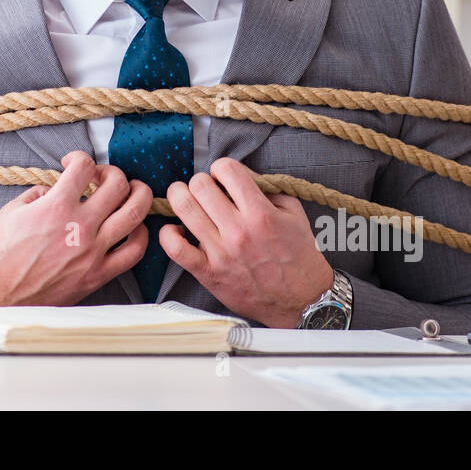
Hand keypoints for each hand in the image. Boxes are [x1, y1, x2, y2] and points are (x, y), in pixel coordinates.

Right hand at [0, 151, 151, 322]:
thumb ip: (39, 193)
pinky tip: (132, 227)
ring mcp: (93, 252)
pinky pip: (135, 251)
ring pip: (135, 213)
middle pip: (118, 184)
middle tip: (101, 177)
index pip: (84, 166)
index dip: (79, 157)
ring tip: (130, 192)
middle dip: (111, 172)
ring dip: (136, 195)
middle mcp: (80, 227)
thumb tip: (55, 189)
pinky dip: (140, 234)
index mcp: (56, 207)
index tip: (72, 164)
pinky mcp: (98, 275)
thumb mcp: (12, 211)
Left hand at [158, 157, 333, 328]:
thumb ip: (267, 188)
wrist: (301, 300)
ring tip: (186, 200)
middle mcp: (238, 230)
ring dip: (180, 198)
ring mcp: (221, 252)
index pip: (226, 169)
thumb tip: (240, 174)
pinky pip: (175, 248)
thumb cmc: (299, 255)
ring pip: (183, 208)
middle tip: (206, 191)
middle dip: (201, 182)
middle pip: (199, 184)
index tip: (224, 178)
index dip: (222, 168)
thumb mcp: (293, 213)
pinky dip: (168, 234)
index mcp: (261, 213)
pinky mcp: (208, 273)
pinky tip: (177, 230)